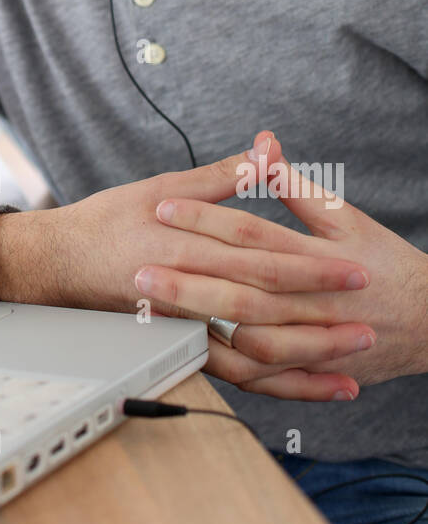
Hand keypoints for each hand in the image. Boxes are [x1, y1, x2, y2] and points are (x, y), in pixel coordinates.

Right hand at [47, 132, 374, 400]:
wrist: (57, 263)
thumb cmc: (109, 220)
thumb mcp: (162, 188)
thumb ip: (220, 177)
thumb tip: (264, 150)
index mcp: (183, 245)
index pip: (258, 259)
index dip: (309, 266)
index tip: (353, 267)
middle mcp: (182, 289)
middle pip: (260, 308)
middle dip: (318, 315)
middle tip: (367, 319)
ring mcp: (178, 324)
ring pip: (247, 351)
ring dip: (300, 359)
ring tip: (348, 364)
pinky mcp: (177, 344)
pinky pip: (229, 374)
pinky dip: (270, 384)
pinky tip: (302, 385)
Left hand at [140, 132, 427, 396]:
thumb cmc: (383, 261)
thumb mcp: (344, 217)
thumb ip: (295, 185)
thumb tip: (263, 144)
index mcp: (323, 257)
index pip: (255, 234)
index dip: (207, 219)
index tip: (164, 207)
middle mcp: (319, 302)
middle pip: (244, 293)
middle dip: (189, 284)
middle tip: (139, 270)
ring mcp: (318, 342)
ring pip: (251, 343)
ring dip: (204, 330)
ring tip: (157, 315)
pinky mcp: (316, 372)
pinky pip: (267, 379)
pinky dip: (230, 370)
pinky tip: (192, 354)